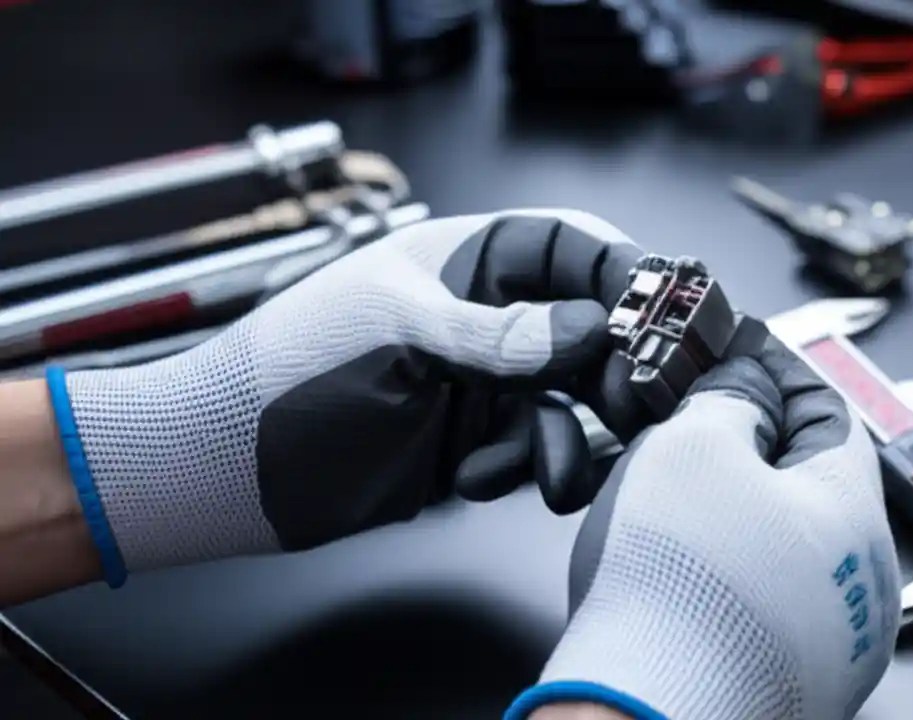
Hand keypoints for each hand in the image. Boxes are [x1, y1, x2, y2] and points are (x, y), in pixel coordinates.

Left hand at [50, 209, 644, 582]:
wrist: (222, 467)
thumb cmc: (288, 376)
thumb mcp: (395, 337)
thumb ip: (497, 333)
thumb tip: (591, 325)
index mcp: (461, 261)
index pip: (566, 246)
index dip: (620, 273)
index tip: (660, 313)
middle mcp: (483, 317)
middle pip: (588, 327)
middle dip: (617, 367)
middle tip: (631, 405)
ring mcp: (481, 380)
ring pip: (573, 398)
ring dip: (577, 436)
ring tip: (556, 474)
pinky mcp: (474, 439)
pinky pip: (539, 448)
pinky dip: (536, 468)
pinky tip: (487, 480)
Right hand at [507, 334, 901, 719]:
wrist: (644, 718)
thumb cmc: (677, 592)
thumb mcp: (696, 444)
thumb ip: (733, 398)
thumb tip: (747, 389)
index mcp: (855, 511)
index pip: (830, 410)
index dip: (777, 371)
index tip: (742, 354)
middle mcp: (864, 584)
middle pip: (809, 481)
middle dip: (750, 445)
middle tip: (692, 424)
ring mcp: (833, 643)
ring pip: (783, 544)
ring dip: (733, 511)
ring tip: (669, 500)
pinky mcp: (790, 682)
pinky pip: (763, 601)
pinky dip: (727, 571)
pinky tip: (677, 568)